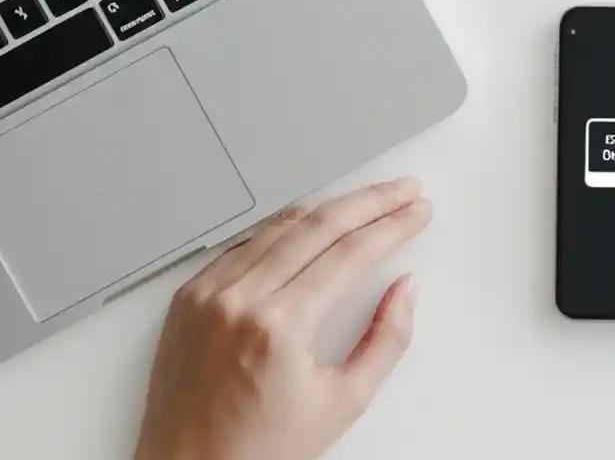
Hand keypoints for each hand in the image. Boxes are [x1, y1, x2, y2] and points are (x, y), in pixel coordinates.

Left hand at [134, 178, 431, 459]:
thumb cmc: (255, 451)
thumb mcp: (343, 402)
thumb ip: (386, 339)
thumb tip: (404, 290)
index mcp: (278, 328)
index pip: (351, 253)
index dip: (393, 225)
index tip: (416, 213)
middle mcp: (237, 301)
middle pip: (319, 224)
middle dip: (370, 201)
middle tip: (402, 191)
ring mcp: (206, 294)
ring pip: (279, 224)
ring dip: (330, 205)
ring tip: (365, 199)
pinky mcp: (188, 296)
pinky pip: (244, 243)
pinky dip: (284, 227)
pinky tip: (309, 222)